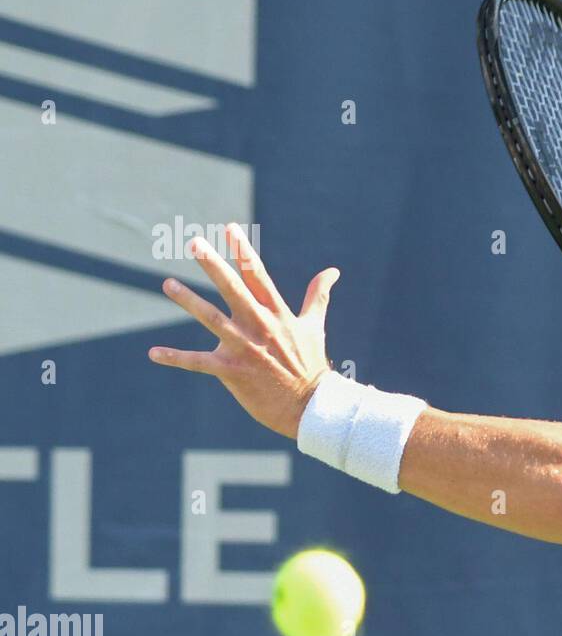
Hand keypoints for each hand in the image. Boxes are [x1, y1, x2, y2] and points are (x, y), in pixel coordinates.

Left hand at [148, 223, 339, 439]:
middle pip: (235, 289)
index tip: (229, 229)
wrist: (310, 406)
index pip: (259, 275)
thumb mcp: (314, 326)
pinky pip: (199, 363)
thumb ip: (318, 296)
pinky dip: (176, 358)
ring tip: (167, 284)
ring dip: (189, 301)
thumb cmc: (311, 365)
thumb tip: (333, 271)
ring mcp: (246, 349)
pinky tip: (154, 353)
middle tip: (195, 243)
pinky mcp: (233, 372)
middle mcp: (261, 327)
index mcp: (278, 314)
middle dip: (215, 266)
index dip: (243, 251)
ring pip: (212, 319)